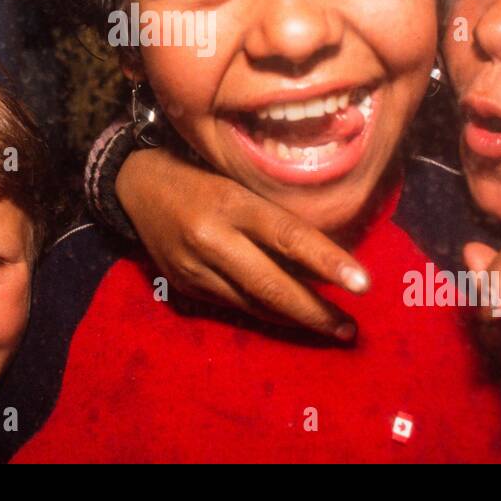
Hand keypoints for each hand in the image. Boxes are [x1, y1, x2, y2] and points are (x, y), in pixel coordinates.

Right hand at [117, 147, 368, 340]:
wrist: (136, 184)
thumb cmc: (201, 171)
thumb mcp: (238, 179)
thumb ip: (273, 213)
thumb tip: (326, 253)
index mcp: (230, 201)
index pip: (288, 235)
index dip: (328, 262)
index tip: (364, 284)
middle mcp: (210, 237)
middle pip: (271, 284)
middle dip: (315, 311)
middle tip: (350, 329)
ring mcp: (194, 267)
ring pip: (253, 303)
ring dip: (295, 319)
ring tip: (332, 328)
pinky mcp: (185, 286)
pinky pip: (234, 306)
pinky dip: (265, 312)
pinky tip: (289, 317)